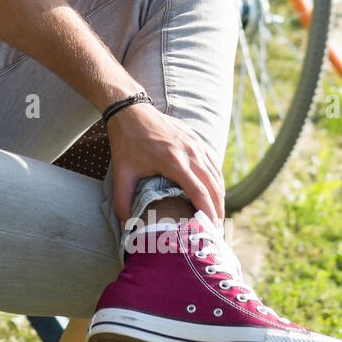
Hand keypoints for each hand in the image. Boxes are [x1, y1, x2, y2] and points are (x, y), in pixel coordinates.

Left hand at [106, 101, 224, 227]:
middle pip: (214, 186)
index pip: (200, 192)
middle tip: (216, 231)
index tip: (211, 230)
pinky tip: (214, 192)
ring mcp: (195, 144)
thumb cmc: (126, 142)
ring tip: (217, 216)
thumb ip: (123, 202)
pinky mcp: (196, 139)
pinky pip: (213, 162)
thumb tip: (125, 229)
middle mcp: (190, 152)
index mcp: (174, 162)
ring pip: (216, 174)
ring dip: (220, 196)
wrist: (130, 110)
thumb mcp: (122, 174)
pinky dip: (216, 179)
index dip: (208, 213)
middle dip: (218, 210)